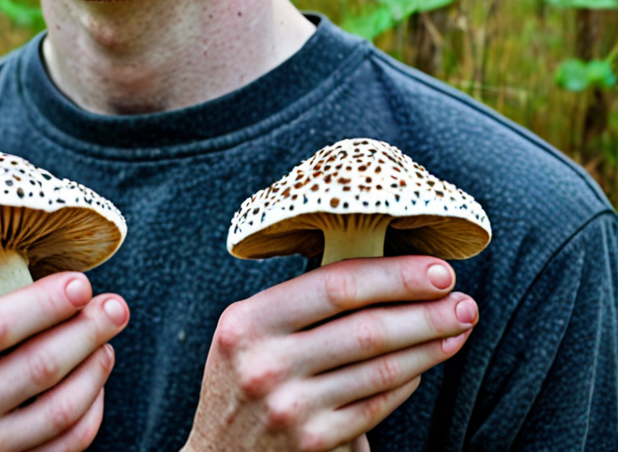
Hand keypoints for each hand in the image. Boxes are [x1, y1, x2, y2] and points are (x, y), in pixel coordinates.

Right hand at [0, 235, 128, 451]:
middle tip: (115, 303)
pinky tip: (97, 377)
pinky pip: (63, 447)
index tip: (78, 279)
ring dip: (95, 367)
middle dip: (85, 330)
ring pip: (58, 410)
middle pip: (37, 367)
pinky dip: (90, 412)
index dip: (40, 303)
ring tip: (110, 333)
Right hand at [185, 256, 477, 451]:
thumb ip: (296, 306)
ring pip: (379, 369)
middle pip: (366, 328)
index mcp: (247, 321)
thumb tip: (379, 272)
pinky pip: (375, 405)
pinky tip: (424, 365)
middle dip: (424, 311)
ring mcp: (291, 408)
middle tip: (463, 299)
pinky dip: (406, 381)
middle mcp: (265, 363)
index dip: (393, 275)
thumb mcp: (246, 333)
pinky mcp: (314, 443)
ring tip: (457, 328)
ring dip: (429, 346)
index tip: (436, 269)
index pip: (334, 285)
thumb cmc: (240, 381)